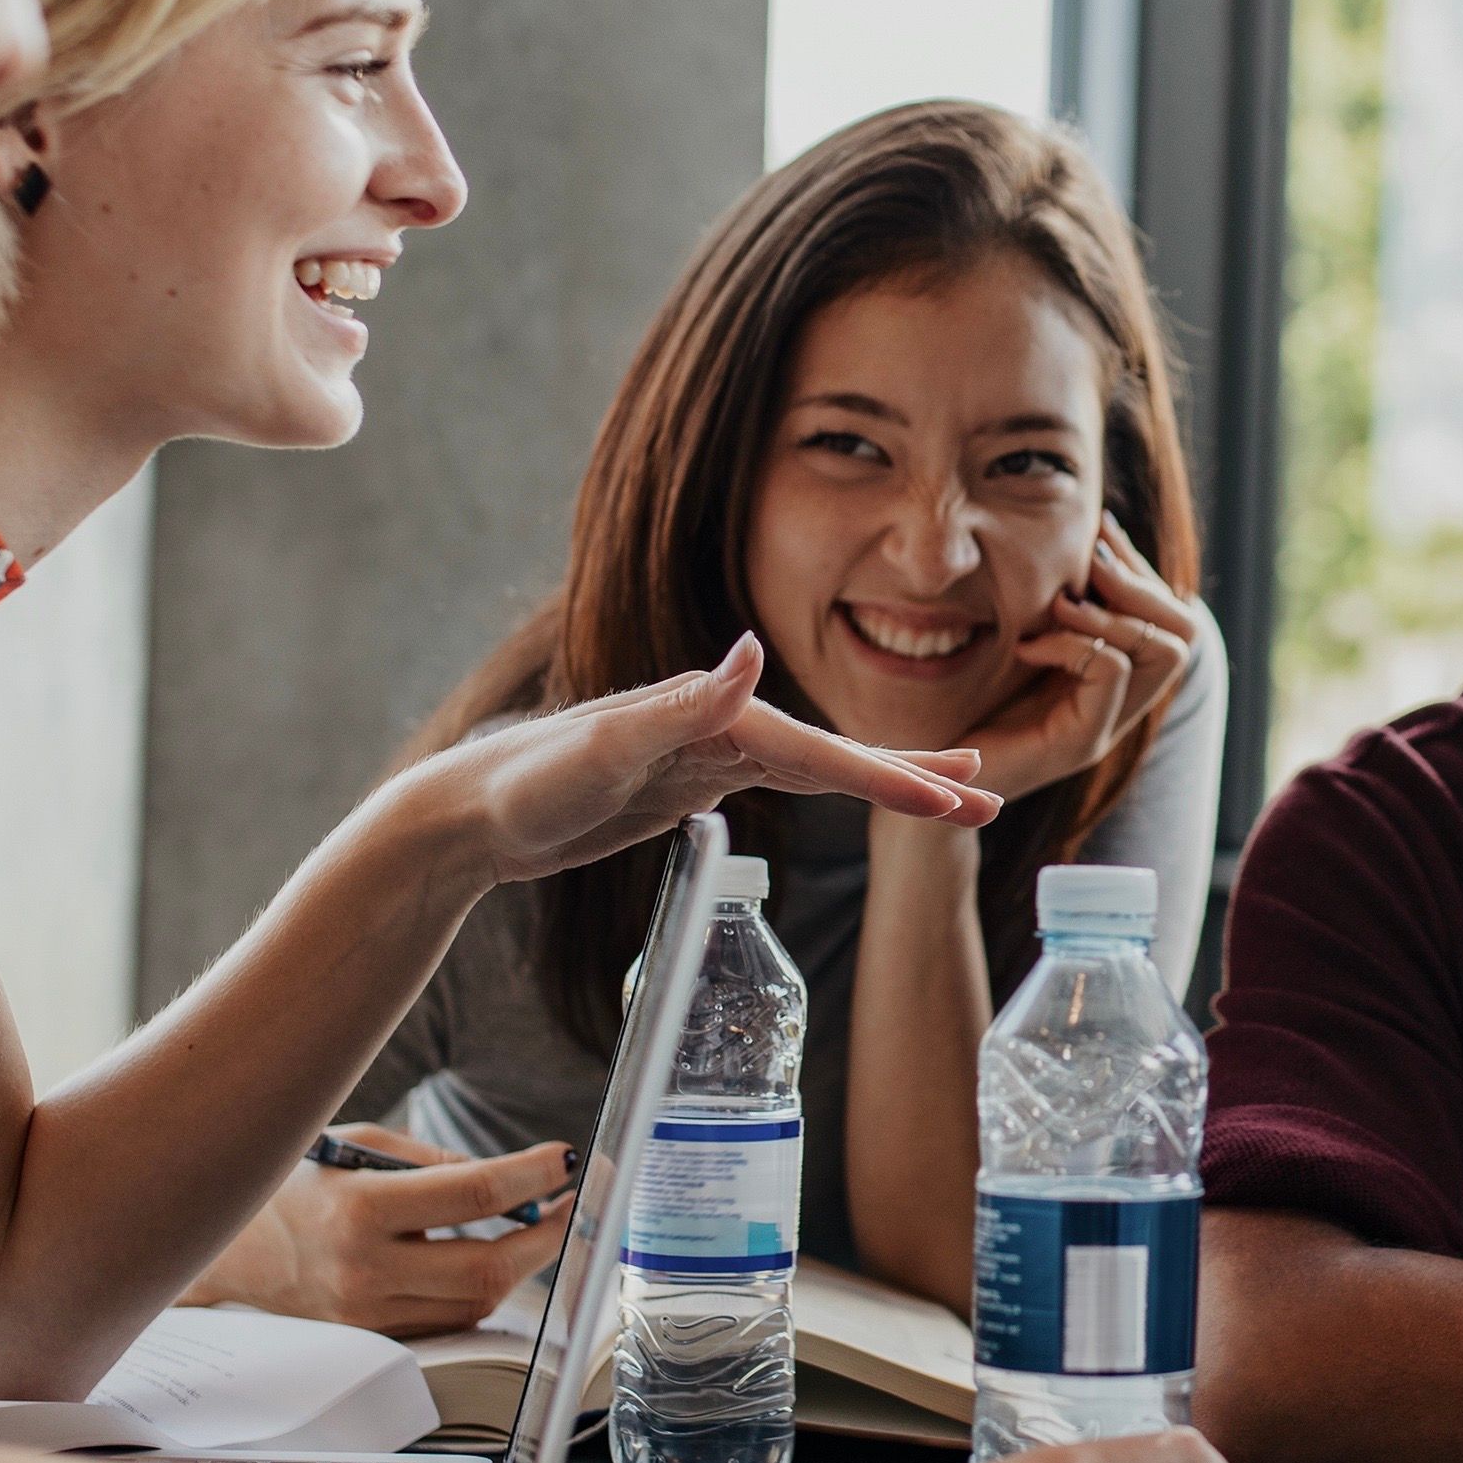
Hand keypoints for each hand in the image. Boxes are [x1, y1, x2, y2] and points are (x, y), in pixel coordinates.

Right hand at [184, 1124, 572, 1337]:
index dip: (534, 1176)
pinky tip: (490, 1261)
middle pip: (489, 1266)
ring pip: (476, 1302)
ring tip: (536, 1227)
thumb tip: (510, 1178)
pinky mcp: (371, 1337)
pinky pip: (449, 1321)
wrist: (226, 1248)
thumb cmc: (294, 1183)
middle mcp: (365, 1270)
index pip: (475, 1194)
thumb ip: (434, 1161)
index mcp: (360, 1209)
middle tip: (571, 1204)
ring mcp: (368, 1313)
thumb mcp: (357, 1147)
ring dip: (520, 1265)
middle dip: (546, 1235)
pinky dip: (480, 1292)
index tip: (566, 1160)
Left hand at [428, 635, 998, 885]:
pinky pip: (786, 786)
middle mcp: (721, 725)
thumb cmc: (525, 780)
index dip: (892, 777)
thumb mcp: (602, 748)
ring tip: (953, 795)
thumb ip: (682, 704)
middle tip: (991, 797)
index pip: (821, 752)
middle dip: (914, 776)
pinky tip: (859, 792)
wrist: (470, 811)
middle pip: (837, 756)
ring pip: (819, 770)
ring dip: (887, 782)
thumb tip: (754, 652)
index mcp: (715, 716)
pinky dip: (835, 790)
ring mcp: (710, 755)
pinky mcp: (691, 784)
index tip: (957, 797)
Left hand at [955, 514, 1194, 801]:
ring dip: (1115, 613)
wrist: (927, 778)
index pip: (1168, 615)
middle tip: (1090, 566)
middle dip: (1142, 585)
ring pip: (1165, 651)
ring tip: (1062, 604)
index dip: (1139, 567)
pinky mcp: (1079, 743)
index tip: (1098, 533)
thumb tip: (1077, 536)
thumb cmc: (958, 706)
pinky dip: (1073, 643)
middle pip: (1185, 633)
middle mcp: (1120, 705)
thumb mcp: (1010, 640)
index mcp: (1110, 680)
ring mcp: (1105, 727)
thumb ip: (1046, 604)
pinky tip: (1028, 646)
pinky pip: (1110, 671)